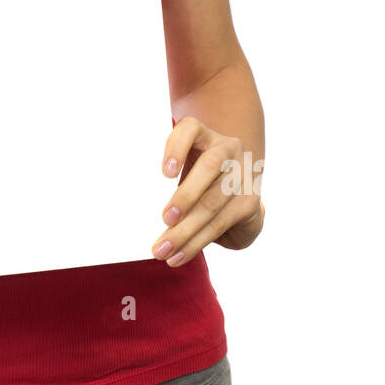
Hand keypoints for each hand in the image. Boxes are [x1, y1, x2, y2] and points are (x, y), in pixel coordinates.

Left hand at [151, 117, 264, 267]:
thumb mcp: (182, 172)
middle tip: (164, 219)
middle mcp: (226, 148)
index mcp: (202, 135)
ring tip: (163, 249)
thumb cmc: (196, 182)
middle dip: (185, 196)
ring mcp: (242, 173)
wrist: (237, 197)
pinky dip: (196, 242)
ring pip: (213, 201)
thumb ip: (166, 182)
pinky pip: (220, 223)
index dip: (176, 148)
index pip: (190, 129)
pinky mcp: (250, 200)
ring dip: (185, 230)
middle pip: (208, 166)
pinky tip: (179, 255)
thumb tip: (135, 213)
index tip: (165, 172)